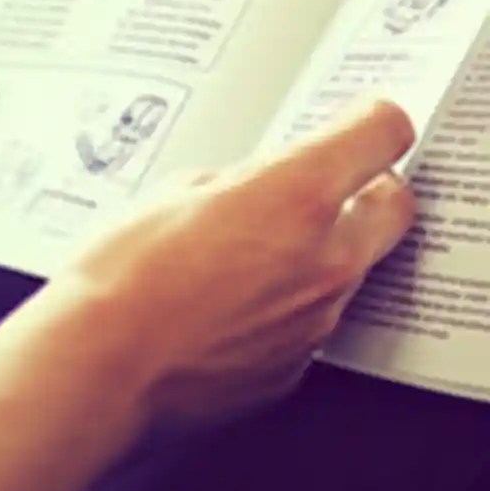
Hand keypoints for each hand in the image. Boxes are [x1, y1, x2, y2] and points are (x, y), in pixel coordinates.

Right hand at [17, 99, 416, 428]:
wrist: (98, 366)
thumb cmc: (118, 280)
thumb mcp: (167, 193)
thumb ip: (230, 183)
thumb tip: (242, 190)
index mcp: (295, 196)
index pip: (381, 133)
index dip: (370, 121)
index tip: (358, 122)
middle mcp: (324, 260)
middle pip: (393, 207)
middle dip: (367, 190)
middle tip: (323, 186)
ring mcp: (313, 321)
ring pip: (345, 270)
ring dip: (312, 255)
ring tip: (236, 259)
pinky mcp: (291, 369)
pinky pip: (304, 324)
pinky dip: (277, 310)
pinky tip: (220, 309)